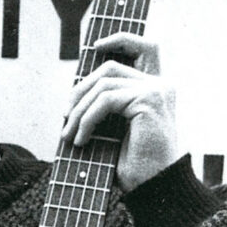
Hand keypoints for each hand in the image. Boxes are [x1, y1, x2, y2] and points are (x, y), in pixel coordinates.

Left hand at [62, 34, 178, 191]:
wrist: (153, 188)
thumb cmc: (134, 166)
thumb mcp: (116, 130)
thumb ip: (106, 106)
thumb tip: (73, 97)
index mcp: (156, 87)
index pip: (145, 46)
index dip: (120, 38)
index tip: (94, 46)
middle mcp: (160, 83)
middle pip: (110, 67)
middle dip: (80, 91)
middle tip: (65, 119)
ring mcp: (157, 89)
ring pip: (104, 84)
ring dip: (79, 111)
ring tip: (69, 136)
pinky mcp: (149, 99)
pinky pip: (106, 99)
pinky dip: (86, 119)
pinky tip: (80, 139)